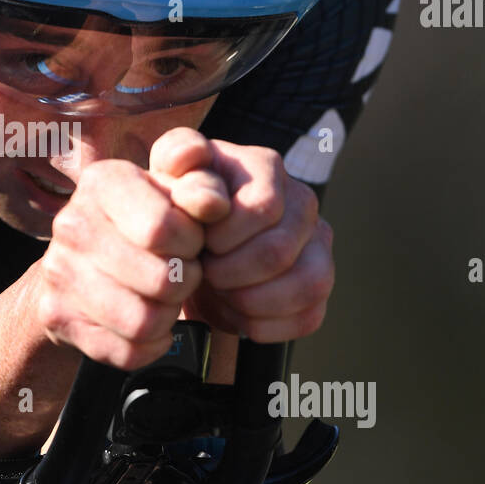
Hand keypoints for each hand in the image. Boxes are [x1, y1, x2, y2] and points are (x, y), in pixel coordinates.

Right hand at [35, 133, 229, 370]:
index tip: (189, 241)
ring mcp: (58, 272)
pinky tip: (150, 325)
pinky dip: (150, 345)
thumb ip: (203, 186)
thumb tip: (214, 203)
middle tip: (180, 273)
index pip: (163, 228)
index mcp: (101, 180)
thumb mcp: (176, 191)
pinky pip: (126, 352)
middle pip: (160, 281)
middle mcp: (71, 224)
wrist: (83, 257)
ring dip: (168, 316)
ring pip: (144, 322)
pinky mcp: (55, 316)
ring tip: (164, 298)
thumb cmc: (143, 220)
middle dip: (184, 282)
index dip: (192, 243)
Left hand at [174, 138, 333, 343]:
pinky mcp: (317, 283)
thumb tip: (199, 171)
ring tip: (220, 293)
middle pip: (279, 251)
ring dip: (251, 301)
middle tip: (203, 273)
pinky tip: (237, 311)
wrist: (190, 246)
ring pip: (306, 285)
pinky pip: (309, 316)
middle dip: (229, 273)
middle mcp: (302, 202)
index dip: (223, 237)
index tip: (197, 243)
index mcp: (267, 168)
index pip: (263, 208)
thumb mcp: (166, 175)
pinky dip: (266, 324)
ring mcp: (317, 244)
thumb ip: (177, 158)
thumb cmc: (179, 207)